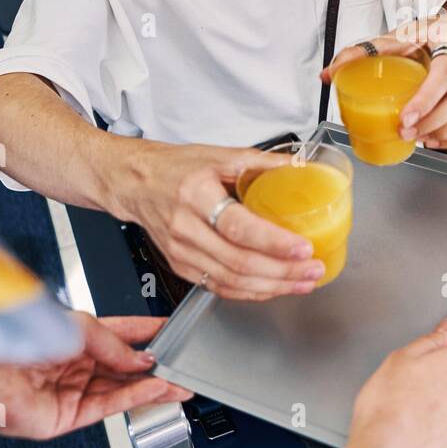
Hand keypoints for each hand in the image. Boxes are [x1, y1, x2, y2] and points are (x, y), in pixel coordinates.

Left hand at [0, 314, 192, 440]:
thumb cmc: (15, 341)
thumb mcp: (78, 327)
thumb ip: (114, 343)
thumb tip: (142, 356)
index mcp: (75, 336)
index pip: (121, 332)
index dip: (148, 330)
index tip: (173, 328)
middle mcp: (75, 363)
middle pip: (124, 364)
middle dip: (154, 362)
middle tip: (181, 360)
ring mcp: (73, 389)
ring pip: (121, 387)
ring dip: (151, 384)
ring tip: (177, 379)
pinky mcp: (70, 416)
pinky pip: (109, 405)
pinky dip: (134, 397)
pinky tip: (154, 388)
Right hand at [112, 141, 326, 300]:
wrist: (134, 183)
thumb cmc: (175, 168)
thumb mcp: (218, 155)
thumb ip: (261, 163)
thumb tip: (300, 168)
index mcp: (196, 195)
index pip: (238, 227)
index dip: (273, 242)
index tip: (302, 247)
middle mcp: (186, 228)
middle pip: (238, 261)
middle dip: (282, 272)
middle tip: (312, 270)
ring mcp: (181, 252)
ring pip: (231, 280)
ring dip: (272, 286)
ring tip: (303, 282)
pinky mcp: (181, 267)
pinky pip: (219, 287)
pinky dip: (250, 292)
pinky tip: (274, 288)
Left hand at [321, 12, 446, 150]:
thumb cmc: (427, 36)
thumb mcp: (397, 36)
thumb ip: (363, 51)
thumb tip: (329, 74)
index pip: (444, 72)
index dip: (427, 98)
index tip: (405, 116)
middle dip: (433, 121)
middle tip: (406, 132)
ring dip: (446, 132)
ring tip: (419, 138)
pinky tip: (435, 141)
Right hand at [339, 318, 446, 447]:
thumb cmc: (388, 407)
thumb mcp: (401, 357)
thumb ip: (430, 340)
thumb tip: (446, 327)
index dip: (437, 354)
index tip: (422, 361)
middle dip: (435, 382)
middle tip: (407, 388)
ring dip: (435, 408)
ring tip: (405, 412)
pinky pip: (445, 433)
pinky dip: (432, 431)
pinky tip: (412, 430)